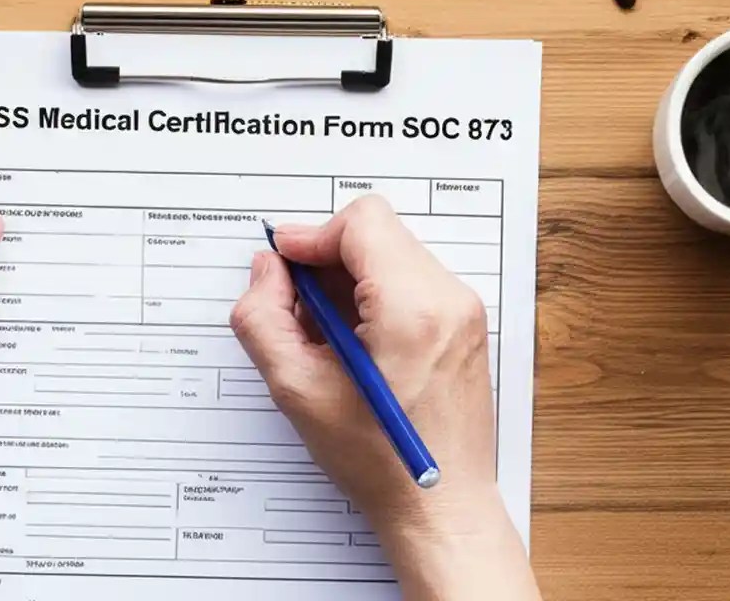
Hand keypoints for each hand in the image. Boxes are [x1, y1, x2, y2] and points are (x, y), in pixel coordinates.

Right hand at [230, 195, 540, 600]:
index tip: (284, 266)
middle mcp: (448, 300)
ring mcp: (464, 312)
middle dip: (329, 261)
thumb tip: (268, 271)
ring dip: (351, 280)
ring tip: (328, 338)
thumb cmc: (378, 462)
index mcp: (412, 309)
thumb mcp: (297, 389)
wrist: (440, 507)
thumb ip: (264, 318)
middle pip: (378, 235)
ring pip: (393, 255)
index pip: (362, 222)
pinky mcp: (465, 326)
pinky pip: (412, 282)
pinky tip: (356, 345)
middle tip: (299, 311)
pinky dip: (375, 296)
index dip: (312, 237)